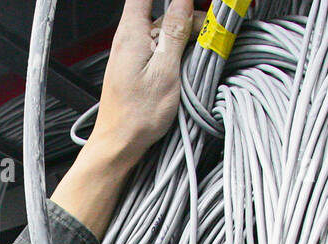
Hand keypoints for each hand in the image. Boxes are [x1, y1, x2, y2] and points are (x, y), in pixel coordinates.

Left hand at [49, 0, 202, 237]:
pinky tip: (186, 63)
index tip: (186, 2)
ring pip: (161, 29)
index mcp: (131, 32)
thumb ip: (174, 32)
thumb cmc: (136, 115)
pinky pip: (158, 47)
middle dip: (186, 16)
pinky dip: (175, 49)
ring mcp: (131, 52)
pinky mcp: (135, 66)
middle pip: (160, 10)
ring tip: (203, 49)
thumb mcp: (165, 70)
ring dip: (184, 34)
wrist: (118, 144)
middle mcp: (127, 38)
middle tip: (209, 31)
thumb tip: (183, 0)